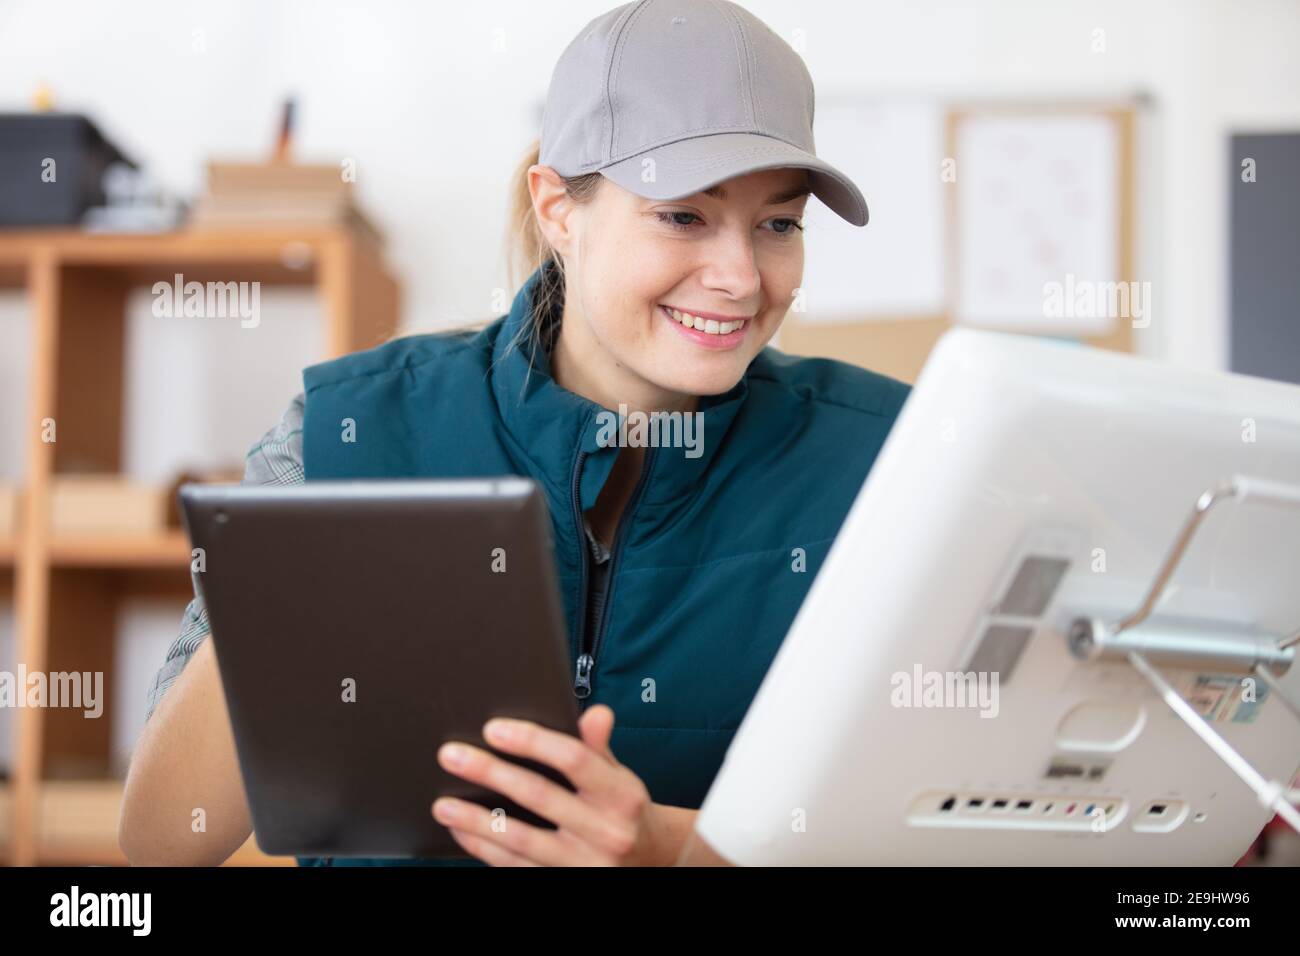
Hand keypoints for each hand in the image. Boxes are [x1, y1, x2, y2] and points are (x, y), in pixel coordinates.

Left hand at [431, 704, 667, 865]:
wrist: (649, 861)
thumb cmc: (623, 809)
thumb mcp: (621, 775)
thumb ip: (599, 746)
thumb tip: (596, 712)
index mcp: (621, 795)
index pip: (574, 759)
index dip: (532, 741)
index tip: (493, 729)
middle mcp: (606, 831)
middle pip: (538, 795)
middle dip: (490, 773)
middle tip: (452, 756)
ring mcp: (584, 863)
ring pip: (519, 839)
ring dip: (476, 820)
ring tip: (443, 804)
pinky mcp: (565, 883)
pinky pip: (515, 866)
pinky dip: (484, 849)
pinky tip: (463, 832)